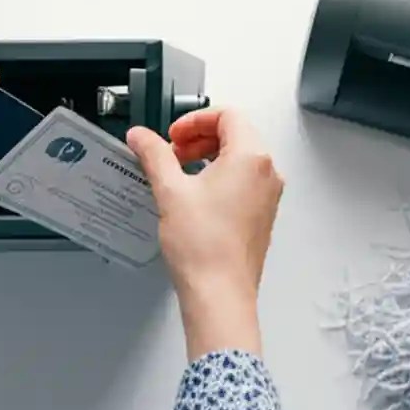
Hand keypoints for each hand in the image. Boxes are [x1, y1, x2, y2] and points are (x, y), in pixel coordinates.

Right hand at [127, 108, 284, 359]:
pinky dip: (219, 177)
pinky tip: (194, 196)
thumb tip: (142, 137)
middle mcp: (266, 173)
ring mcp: (267, 196)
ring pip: (240, 158)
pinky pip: (244, 182)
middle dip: (200, 137)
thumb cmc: (204, 248)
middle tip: (172, 151)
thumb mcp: (170, 190)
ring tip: (179, 173)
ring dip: (208, 157)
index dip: (195, 120)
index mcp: (251, 157)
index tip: (173, 135)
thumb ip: (154, 154)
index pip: (228, 115)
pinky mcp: (261, 216)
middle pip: (236, 134)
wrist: (219, 294)